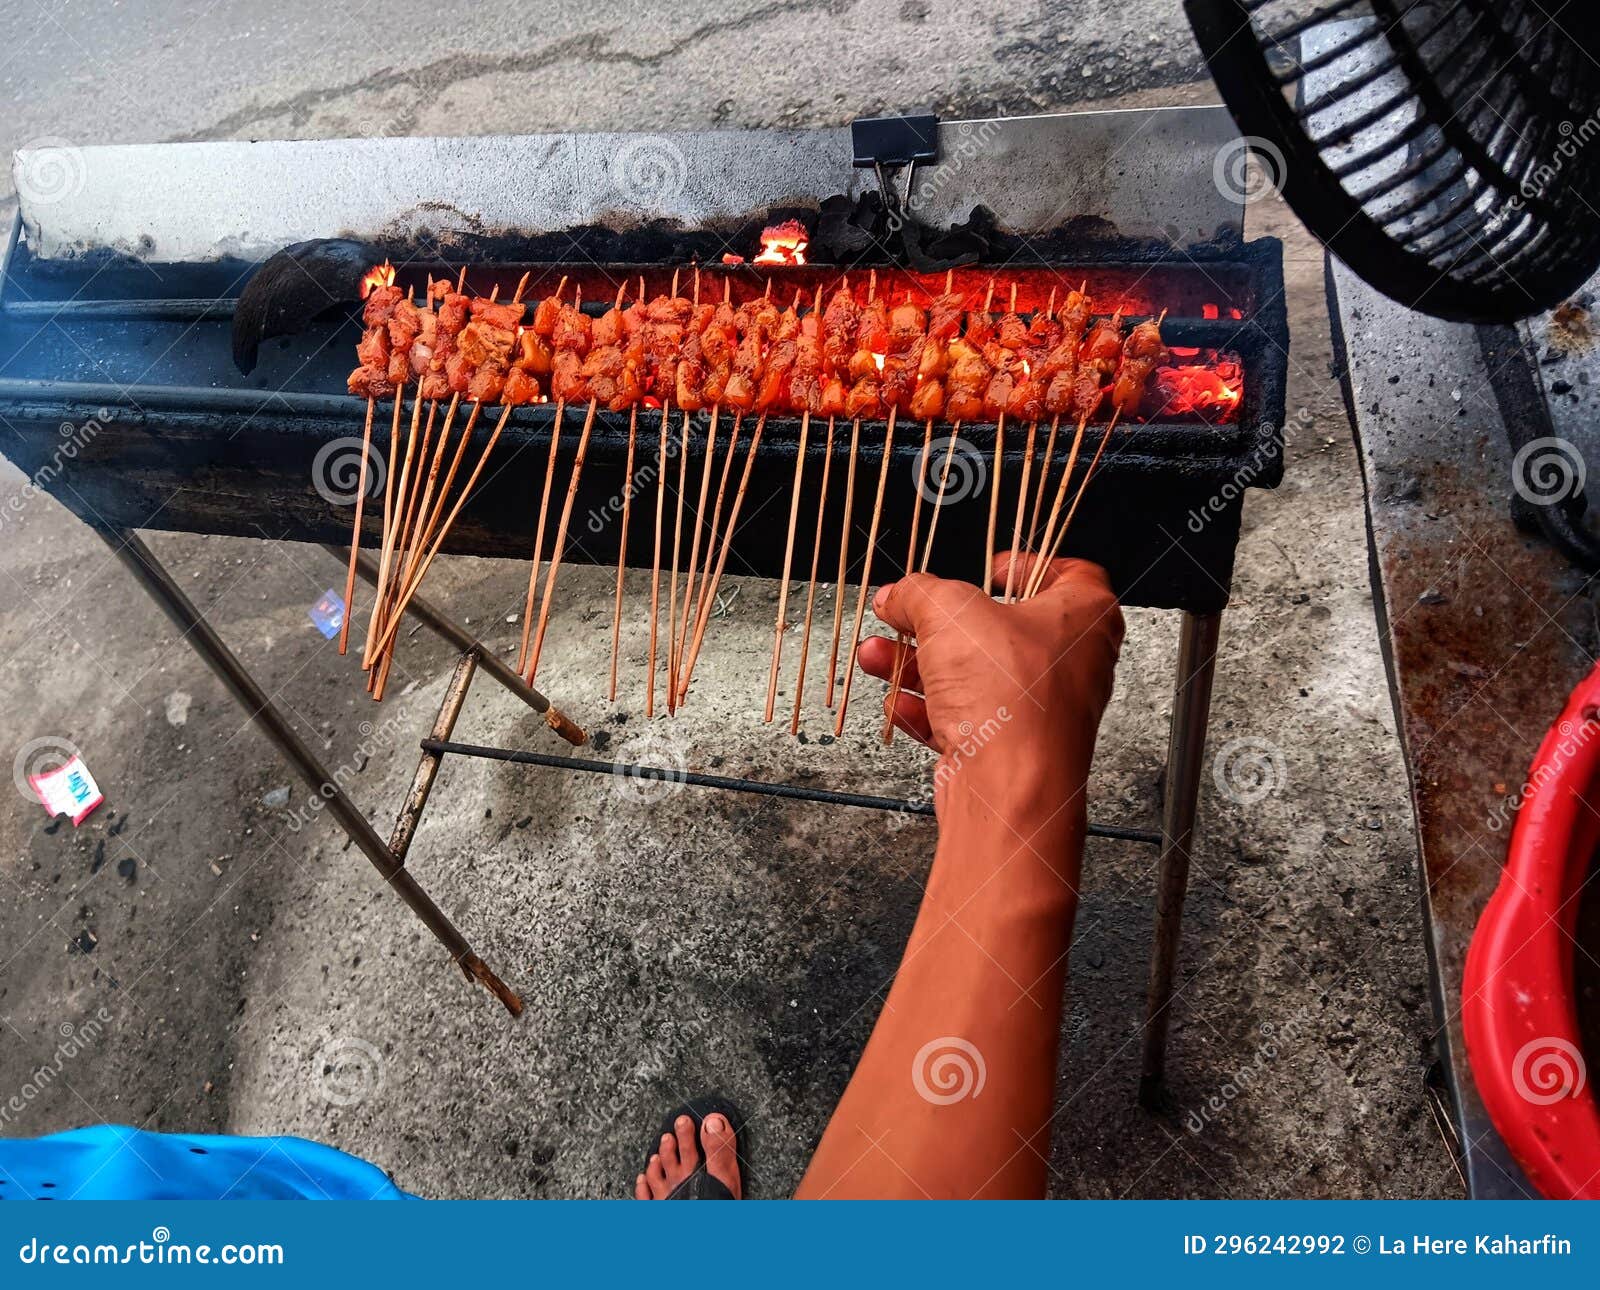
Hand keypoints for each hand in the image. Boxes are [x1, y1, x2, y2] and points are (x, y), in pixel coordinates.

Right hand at [857, 552, 1123, 803]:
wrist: (1007, 786)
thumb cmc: (1010, 696)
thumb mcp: (950, 611)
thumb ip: (918, 593)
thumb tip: (899, 594)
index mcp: (1083, 617)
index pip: (1071, 573)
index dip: (1027, 565)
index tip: (991, 569)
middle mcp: (1071, 665)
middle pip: (1000, 629)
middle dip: (939, 624)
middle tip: (906, 614)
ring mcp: (1042, 711)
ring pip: (974, 677)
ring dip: (918, 665)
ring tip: (877, 655)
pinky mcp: (1011, 750)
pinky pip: (966, 721)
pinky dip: (927, 710)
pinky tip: (896, 703)